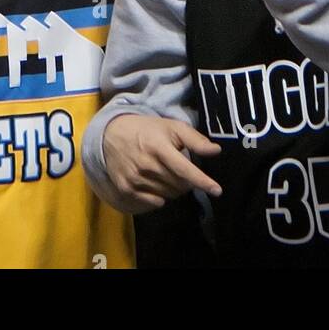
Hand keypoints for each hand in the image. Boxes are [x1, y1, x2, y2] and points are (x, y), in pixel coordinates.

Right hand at [102, 114, 221, 210]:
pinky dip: (161, 196)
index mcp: (158, 146)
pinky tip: (157, 183)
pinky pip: (155, 202)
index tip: (217, 190)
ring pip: (169, 195)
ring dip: (174, 188)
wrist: (111, 134)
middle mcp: (146, 164)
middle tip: (182, 170)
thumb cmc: (147, 130)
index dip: (202, 181)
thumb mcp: (171, 127)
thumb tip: (216, 151)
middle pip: (179, 185)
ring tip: (167, 174)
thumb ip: (194, 139)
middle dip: (187, 181)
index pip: (185, 169)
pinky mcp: (126, 189)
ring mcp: (135, 179)